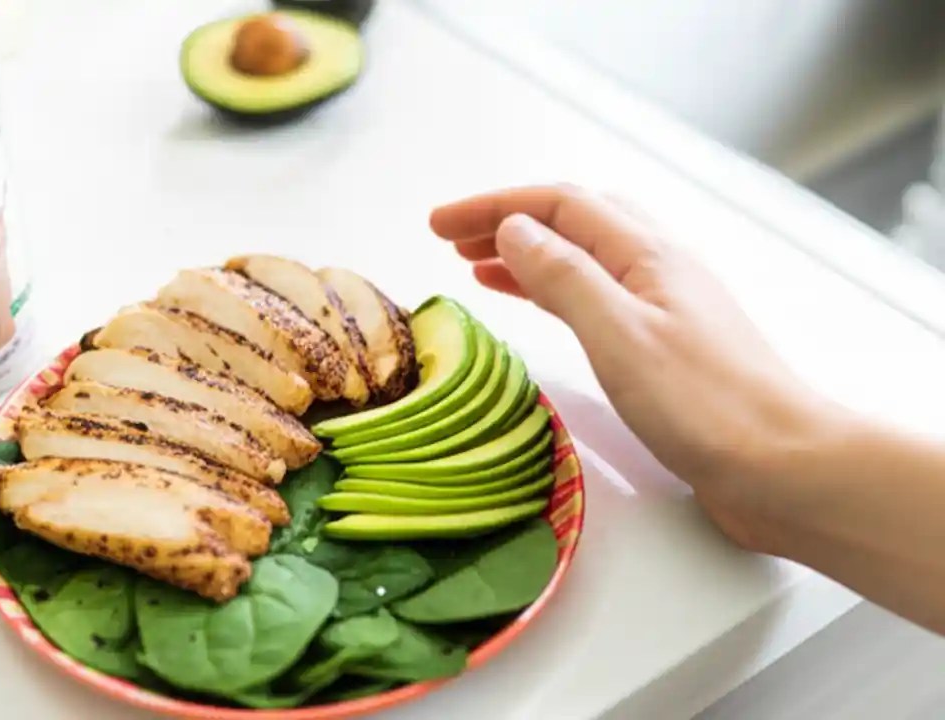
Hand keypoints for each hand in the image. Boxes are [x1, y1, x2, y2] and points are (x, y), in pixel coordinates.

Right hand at [429, 184, 836, 549]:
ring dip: (528, 254)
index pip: (558, 205)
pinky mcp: (667, 347)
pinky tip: (538, 307)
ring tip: (479, 266)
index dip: (493, 206)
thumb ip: (563, 277)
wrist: (784, 466)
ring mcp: (665, 306)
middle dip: (508, 222)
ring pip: (584, 258)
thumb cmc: (707, 405)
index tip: (439, 224)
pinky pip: (596, 296)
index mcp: (647, 254)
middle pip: (572, 222)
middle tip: (451, 240)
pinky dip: (555, 290)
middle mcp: (658, 268)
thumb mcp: (619, 334)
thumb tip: (515, 230)